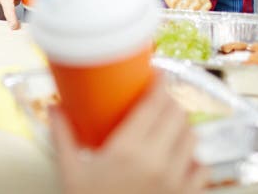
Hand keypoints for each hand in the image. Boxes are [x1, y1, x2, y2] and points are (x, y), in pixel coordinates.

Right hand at [50, 78, 208, 193]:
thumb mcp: (70, 171)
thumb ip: (63, 136)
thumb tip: (55, 109)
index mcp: (128, 150)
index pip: (154, 105)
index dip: (160, 84)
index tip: (157, 75)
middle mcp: (157, 163)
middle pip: (177, 115)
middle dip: (169, 102)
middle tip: (158, 99)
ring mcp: (175, 181)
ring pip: (192, 137)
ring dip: (182, 126)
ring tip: (169, 125)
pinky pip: (202, 168)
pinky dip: (195, 157)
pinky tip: (182, 156)